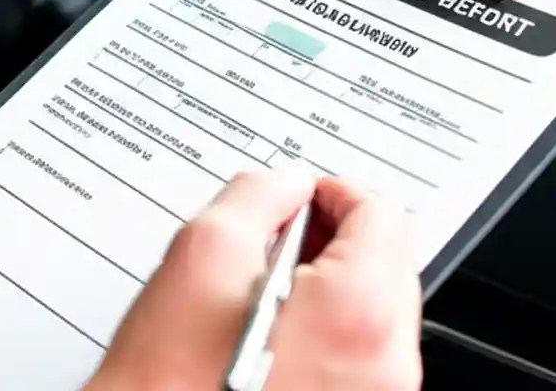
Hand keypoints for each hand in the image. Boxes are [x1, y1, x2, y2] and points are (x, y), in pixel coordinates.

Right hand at [86, 170, 422, 390]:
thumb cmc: (167, 384)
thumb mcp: (202, 258)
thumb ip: (256, 198)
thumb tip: (286, 185)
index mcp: (357, 314)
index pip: (380, 217)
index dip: (333, 194)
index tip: (301, 196)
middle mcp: (384, 364)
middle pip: (387, 263)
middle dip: (333, 240)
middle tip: (277, 240)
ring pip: (375, 312)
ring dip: (329, 285)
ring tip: (265, 291)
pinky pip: (361, 356)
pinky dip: (327, 332)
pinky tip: (273, 333)